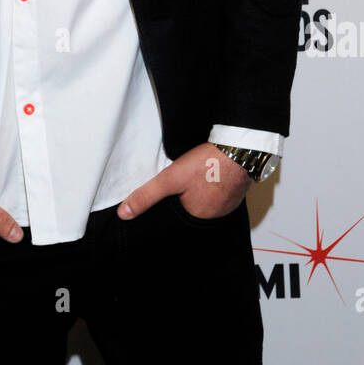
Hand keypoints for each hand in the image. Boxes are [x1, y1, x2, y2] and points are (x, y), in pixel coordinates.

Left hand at [117, 142, 251, 221]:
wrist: (239, 148)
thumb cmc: (206, 164)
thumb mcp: (170, 178)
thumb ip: (147, 196)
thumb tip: (124, 214)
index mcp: (197, 217)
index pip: (178, 212)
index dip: (174, 198)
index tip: (177, 187)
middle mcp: (215, 216)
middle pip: (193, 205)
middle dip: (188, 193)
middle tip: (188, 177)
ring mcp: (229, 204)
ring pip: (208, 199)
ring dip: (202, 189)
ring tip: (199, 173)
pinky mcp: (237, 192)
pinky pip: (221, 193)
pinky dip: (216, 185)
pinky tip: (212, 172)